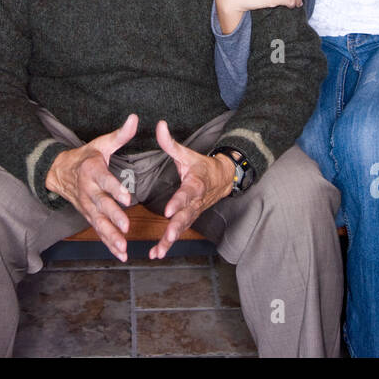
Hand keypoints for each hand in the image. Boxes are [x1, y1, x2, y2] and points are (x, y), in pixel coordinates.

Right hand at [45, 114, 138, 261]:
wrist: (58, 172)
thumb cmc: (85, 157)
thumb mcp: (100, 144)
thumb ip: (120, 135)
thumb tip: (135, 118)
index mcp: (93, 171)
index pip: (105, 181)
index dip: (115, 189)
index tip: (128, 198)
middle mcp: (88, 190)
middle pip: (101, 205)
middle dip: (113, 217)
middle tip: (126, 226)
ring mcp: (87, 206)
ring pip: (99, 222)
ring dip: (111, 236)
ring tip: (123, 247)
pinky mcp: (88, 215)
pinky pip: (98, 231)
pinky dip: (109, 243)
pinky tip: (121, 254)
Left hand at [150, 121, 233, 259]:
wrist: (223, 179)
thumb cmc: (201, 166)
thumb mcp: (187, 154)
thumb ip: (170, 143)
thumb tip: (159, 125)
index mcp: (195, 184)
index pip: (186, 195)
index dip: (178, 203)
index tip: (168, 211)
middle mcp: (196, 201)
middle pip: (186, 216)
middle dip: (176, 227)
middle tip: (167, 236)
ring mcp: (194, 212)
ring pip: (182, 228)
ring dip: (171, 240)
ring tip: (159, 251)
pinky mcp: (190, 219)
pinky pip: (179, 233)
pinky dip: (168, 244)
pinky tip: (156, 253)